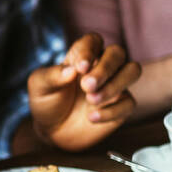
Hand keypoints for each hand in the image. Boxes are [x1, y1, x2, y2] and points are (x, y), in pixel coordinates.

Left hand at [28, 33, 140, 151]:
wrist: (52, 130)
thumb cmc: (46, 101)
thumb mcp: (39, 86)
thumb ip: (52, 75)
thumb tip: (71, 70)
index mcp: (81, 56)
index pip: (93, 41)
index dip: (89, 50)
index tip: (80, 67)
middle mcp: (101, 66)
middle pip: (117, 52)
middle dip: (105, 68)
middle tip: (86, 86)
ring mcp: (114, 84)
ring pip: (132, 71)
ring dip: (115, 84)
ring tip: (91, 99)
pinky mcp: (121, 105)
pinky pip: (129, 102)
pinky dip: (112, 111)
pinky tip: (92, 117)